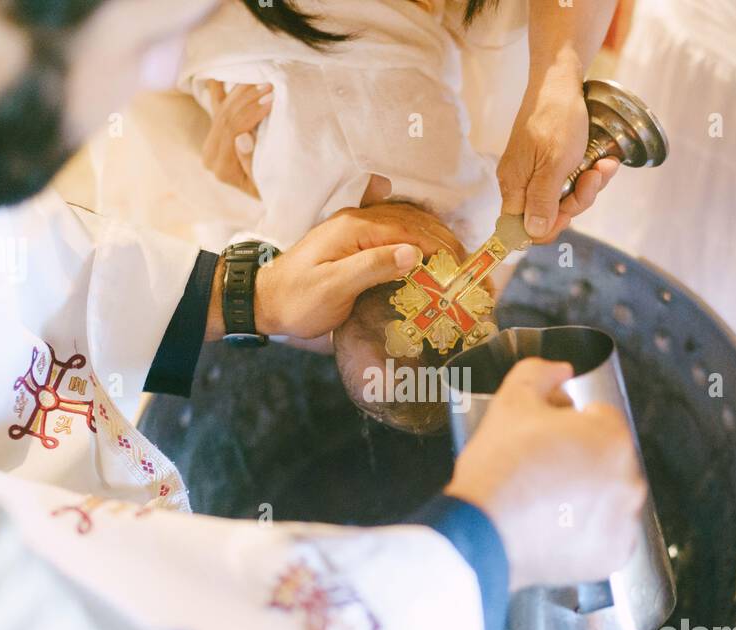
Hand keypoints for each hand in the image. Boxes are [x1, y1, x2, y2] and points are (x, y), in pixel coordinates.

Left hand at [200, 81, 272, 197]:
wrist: (275, 196)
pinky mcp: (217, 133)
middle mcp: (211, 154)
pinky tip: (218, 73)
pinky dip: (218, 88)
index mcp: (221, 168)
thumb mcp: (267, 184)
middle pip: (226, 117)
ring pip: (222, 108)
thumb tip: (242, 137)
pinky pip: (216, 106)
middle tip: (271, 85)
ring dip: (242, 91)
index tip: (272, 99)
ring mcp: (212, 142)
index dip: (252, 113)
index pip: (233, 132)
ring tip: (263, 79)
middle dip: (249, 99)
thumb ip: (251, 163)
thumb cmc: (276, 191)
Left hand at [253, 204, 461, 339]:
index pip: (410, 231)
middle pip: (414, 223)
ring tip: (460, 261)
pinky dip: (419, 240)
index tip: (465, 268)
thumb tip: (413, 252)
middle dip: (446, 242)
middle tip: (472, 267)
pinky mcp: (355, 242)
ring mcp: (356, 229)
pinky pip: (395, 233)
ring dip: (436, 239)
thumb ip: (371, 267)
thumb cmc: (296, 300)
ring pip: (408, 224)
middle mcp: (358, 221)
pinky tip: (433, 253)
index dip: (442, 248)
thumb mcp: (333, 288)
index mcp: (355, 229)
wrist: (264, 302)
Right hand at [444, 359, 646, 591]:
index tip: (544, 438)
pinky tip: (554, 527)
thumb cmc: (499, 466)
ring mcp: (623, 522)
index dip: (568, 423)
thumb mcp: (511, 400)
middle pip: (606, 459)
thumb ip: (540, 372)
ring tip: (544, 502)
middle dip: (580, 459)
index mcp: (613, 437)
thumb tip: (560, 369)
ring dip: (586, 496)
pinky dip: (585, 534)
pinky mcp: (612, 557)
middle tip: (539, 470)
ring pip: (607, 498)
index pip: (599, 419)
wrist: (482, 531)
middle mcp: (630, 480)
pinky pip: (604, 537)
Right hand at [498, 67, 619, 243]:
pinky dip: (590, 173)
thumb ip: (543, 201)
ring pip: (565, 199)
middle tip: (593, 178)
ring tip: (603, 164)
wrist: (560, 81)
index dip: (547, 227)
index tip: (569, 214)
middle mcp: (522, 183)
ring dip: (590, 185)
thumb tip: (532, 233)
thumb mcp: (554, 164)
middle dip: (578, 201)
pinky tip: (603, 160)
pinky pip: (572, 182)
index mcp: (514, 186)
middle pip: (548, 216)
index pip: (521, 229)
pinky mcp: (552, 164)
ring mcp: (537, 174)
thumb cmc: (555, 118)